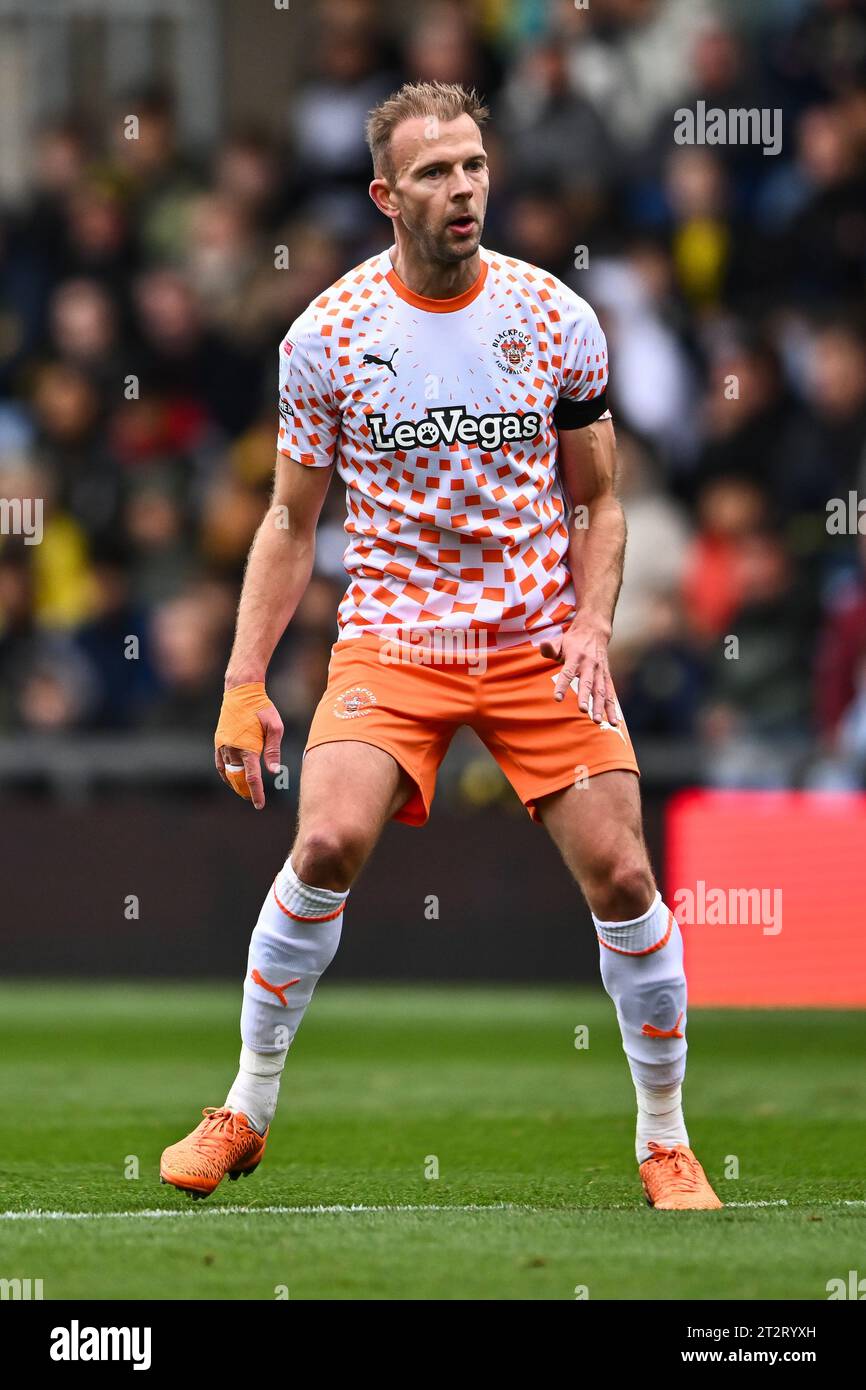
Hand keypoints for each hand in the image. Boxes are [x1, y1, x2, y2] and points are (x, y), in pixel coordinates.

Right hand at [214, 683, 283, 809]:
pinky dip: (225, 773)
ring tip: (244, 791)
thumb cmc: (262, 708)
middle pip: (239, 778)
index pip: (252, 778)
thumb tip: (274, 772)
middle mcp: (232, 749)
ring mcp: (223, 745)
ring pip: (228, 772)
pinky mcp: (218, 741)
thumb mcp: (274, 727)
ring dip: (236, 783)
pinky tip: (230, 778)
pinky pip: (219, 763)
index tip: (259, 805)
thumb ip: (273, 750)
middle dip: (246, 791)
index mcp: (248, 747)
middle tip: (254, 799)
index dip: (256, 793)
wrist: (241, 691)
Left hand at [540, 619, 617, 724]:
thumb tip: (543, 645)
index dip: (562, 685)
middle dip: (586, 697)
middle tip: (583, 710)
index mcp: (575, 656)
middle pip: (588, 683)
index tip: (557, 698)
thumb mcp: (560, 641)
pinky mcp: (607, 676)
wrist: (594, 631)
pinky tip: (614, 722)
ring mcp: (600, 671)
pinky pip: (610, 693)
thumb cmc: (572, 641)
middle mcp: (590, 664)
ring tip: (598, 721)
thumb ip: (550, 648)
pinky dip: (612, 708)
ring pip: (601, 690)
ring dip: (601, 706)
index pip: (568, 672)